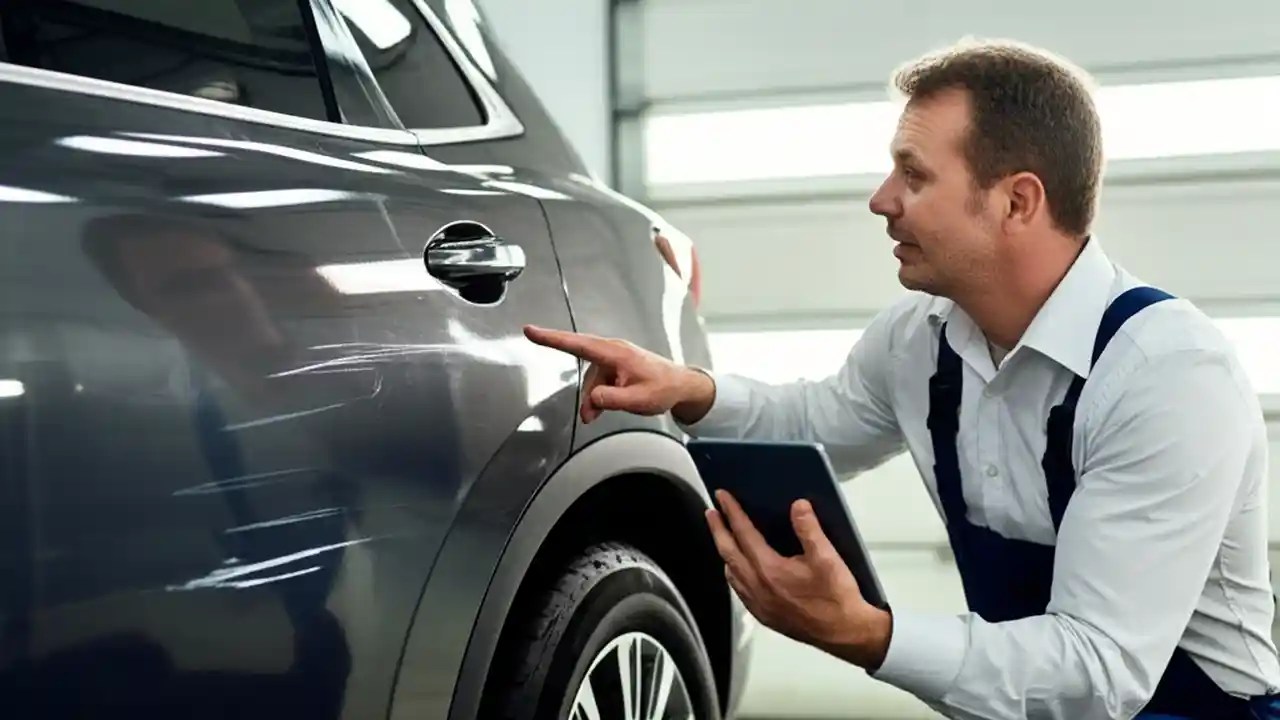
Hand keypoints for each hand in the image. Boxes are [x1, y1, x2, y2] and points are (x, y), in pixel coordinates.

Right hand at [523, 325, 715, 423]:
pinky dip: (598, 396)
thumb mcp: (639, 399)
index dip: (552, 339)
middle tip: (589, 416)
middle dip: (585, 393)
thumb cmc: (663, 388)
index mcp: (615, 353)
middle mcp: (611, 351)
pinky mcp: (614, 366)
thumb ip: (612, 399)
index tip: (530, 331)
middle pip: (584, 370)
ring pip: (591, 380)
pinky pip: (598, 381)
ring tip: (602, 416)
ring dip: (593, 399)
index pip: (578, 344)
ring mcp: (613, 358)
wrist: (681, 385)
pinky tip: (604, 408)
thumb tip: (592, 399)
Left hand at [705, 490, 892, 669]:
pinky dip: (733, 573)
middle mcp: (757, 588)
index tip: (722, 496)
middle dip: (718, 530)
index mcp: (769, 570)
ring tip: (723, 537)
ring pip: (731, 573)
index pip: (743, 534)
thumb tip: (797, 505)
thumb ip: (809, 529)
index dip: (732, 512)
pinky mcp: (764, 616)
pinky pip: (739, 589)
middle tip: (711, 512)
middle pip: (728, 553)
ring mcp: (758, 604)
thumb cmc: (837, 596)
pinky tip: (739, 569)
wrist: (845, 633)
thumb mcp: (827, 557)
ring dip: (724, 552)